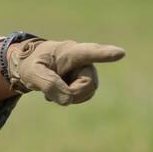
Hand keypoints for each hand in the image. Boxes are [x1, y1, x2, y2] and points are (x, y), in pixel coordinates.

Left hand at [7, 38, 124, 104]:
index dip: (105, 54)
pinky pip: (83, 97)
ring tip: (53, 88)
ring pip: (87, 93)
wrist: (32, 66)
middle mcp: (84, 61)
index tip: (120, 53)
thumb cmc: (32, 64)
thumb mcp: (32, 73)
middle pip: (90, 84)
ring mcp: (87, 72)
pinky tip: (58, 91)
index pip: (90, 52)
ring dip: (68, 96)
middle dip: (73, 93)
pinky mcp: (85, 82)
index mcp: (71, 51)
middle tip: (50, 93)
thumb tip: (68, 100)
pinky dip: (68, 99)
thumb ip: (48, 84)